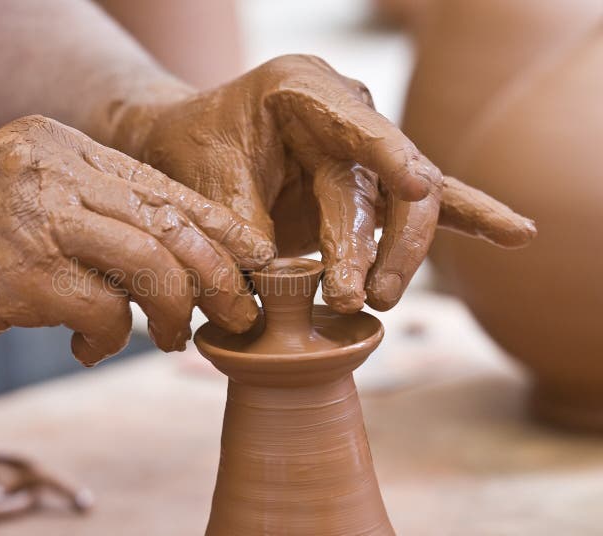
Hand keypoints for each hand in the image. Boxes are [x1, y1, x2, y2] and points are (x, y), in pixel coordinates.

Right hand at [0, 116, 272, 365]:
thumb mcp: (24, 196)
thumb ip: (89, 210)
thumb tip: (167, 254)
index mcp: (60, 144)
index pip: (162, 185)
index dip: (217, 226)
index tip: (254, 258)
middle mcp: (52, 168)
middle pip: (170, 221)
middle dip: (220, 273)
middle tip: (239, 310)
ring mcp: (35, 216)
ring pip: (151, 263)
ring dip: (175, 311)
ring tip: (171, 338)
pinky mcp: (18, 272)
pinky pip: (103, 309)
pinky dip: (110, 337)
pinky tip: (90, 347)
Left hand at [114, 55, 535, 311]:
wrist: (192, 145)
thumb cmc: (195, 152)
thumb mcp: (206, 181)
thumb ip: (243, 224)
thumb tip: (275, 279)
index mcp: (301, 91)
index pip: (356, 125)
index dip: (389, 156)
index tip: (415, 184)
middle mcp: (345, 113)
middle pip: (391, 179)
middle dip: (378, 242)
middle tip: (354, 295)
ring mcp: (364, 150)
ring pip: (407, 204)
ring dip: (399, 256)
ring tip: (380, 299)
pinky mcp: (370, 184)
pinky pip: (428, 202)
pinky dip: (471, 217)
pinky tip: (516, 234)